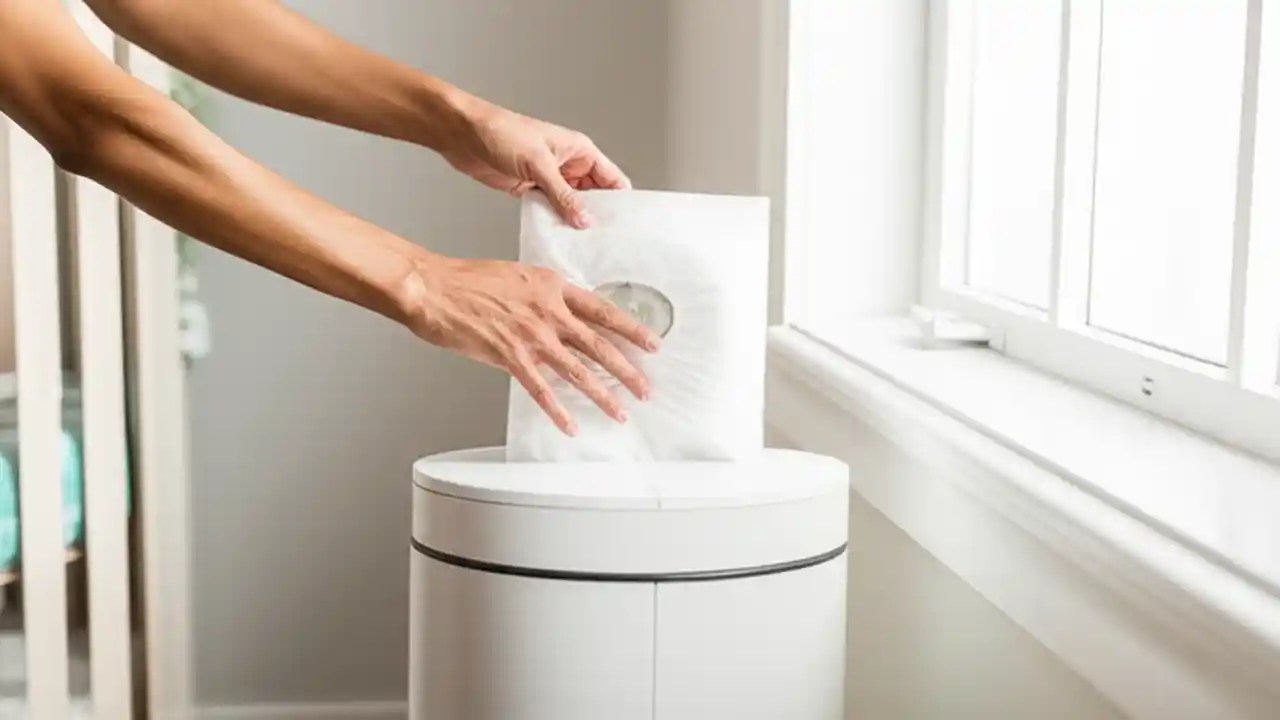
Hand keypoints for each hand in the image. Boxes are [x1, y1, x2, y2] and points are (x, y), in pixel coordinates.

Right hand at [403, 254, 659, 435]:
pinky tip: (570, 425)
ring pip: (577, 370)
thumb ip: (543, 296)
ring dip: (602, 395)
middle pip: (599, 344)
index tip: (653, 344)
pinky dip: (557, 411)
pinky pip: (541, 389)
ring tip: (621, 412)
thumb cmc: (468, 280)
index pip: (603, 310)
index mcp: (552, 287)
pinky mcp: (509, 356)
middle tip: (646, 389)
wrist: (433, 287)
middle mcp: (548, 311)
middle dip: (627, 370)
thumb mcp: (518, 277)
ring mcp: (531, 335)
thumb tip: (562, 315)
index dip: (631, 329)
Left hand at [443, 102, 630, 227]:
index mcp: (579, 150)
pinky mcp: (531, 190)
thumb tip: (585, 219)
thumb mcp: (539, 164)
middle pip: (593, 196)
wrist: (463, 135)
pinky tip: (558, 237)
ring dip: (573, 222)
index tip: (625, 224)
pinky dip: (554, 222)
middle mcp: (568, 165)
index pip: (611, 178)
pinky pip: (550, 209)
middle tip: (603, 242)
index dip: (620, 200)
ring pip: (571, 205)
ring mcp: (549, 178)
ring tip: (582, 245)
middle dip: (597, 216)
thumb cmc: (502, 132)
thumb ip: (563, 195)